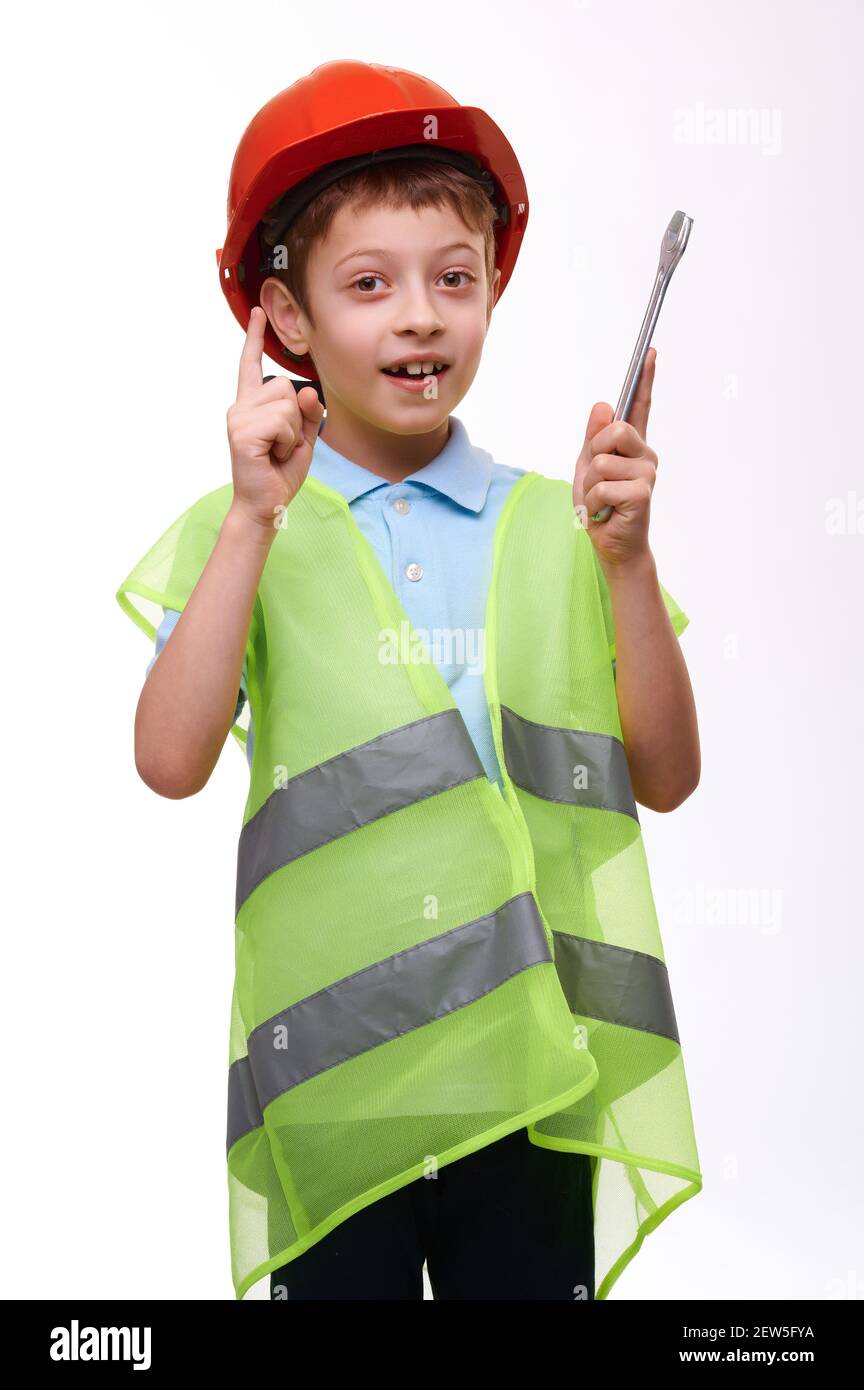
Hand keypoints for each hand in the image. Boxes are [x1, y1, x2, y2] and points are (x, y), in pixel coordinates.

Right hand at [226, 306, 324, 532]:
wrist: (266, 506)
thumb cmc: (280, 474)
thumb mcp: (303, 439)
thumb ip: (307, 412)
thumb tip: (305, 390)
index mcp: (252, 406)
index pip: (252, 365)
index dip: (254, 338)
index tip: (257, 312)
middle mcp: (240, 406)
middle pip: (285, 385)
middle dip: (296, 417)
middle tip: (282, 446)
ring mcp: (238, 417)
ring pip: (286, 402)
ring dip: (293, 432)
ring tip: (277, 452)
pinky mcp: (242, 432)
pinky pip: (282, 421)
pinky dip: (288, 442)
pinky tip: (274, 456)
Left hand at [572, 347, 657, 568]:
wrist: (611, 544)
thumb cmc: (600, 506)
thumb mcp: (587, 468)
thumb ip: (593, 439)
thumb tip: (603, 405)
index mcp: (633, 445)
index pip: (640, 406)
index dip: (645, 379)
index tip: (650, 352)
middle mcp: (645, 455)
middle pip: (614, 431)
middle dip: (593, 456)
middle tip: (596, 480)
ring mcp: (647, 473)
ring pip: (602, 462)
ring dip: (589, 486)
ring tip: (600, 502)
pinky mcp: (643, 493)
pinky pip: (603, 487)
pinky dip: (593, 503)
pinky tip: (604, 513)